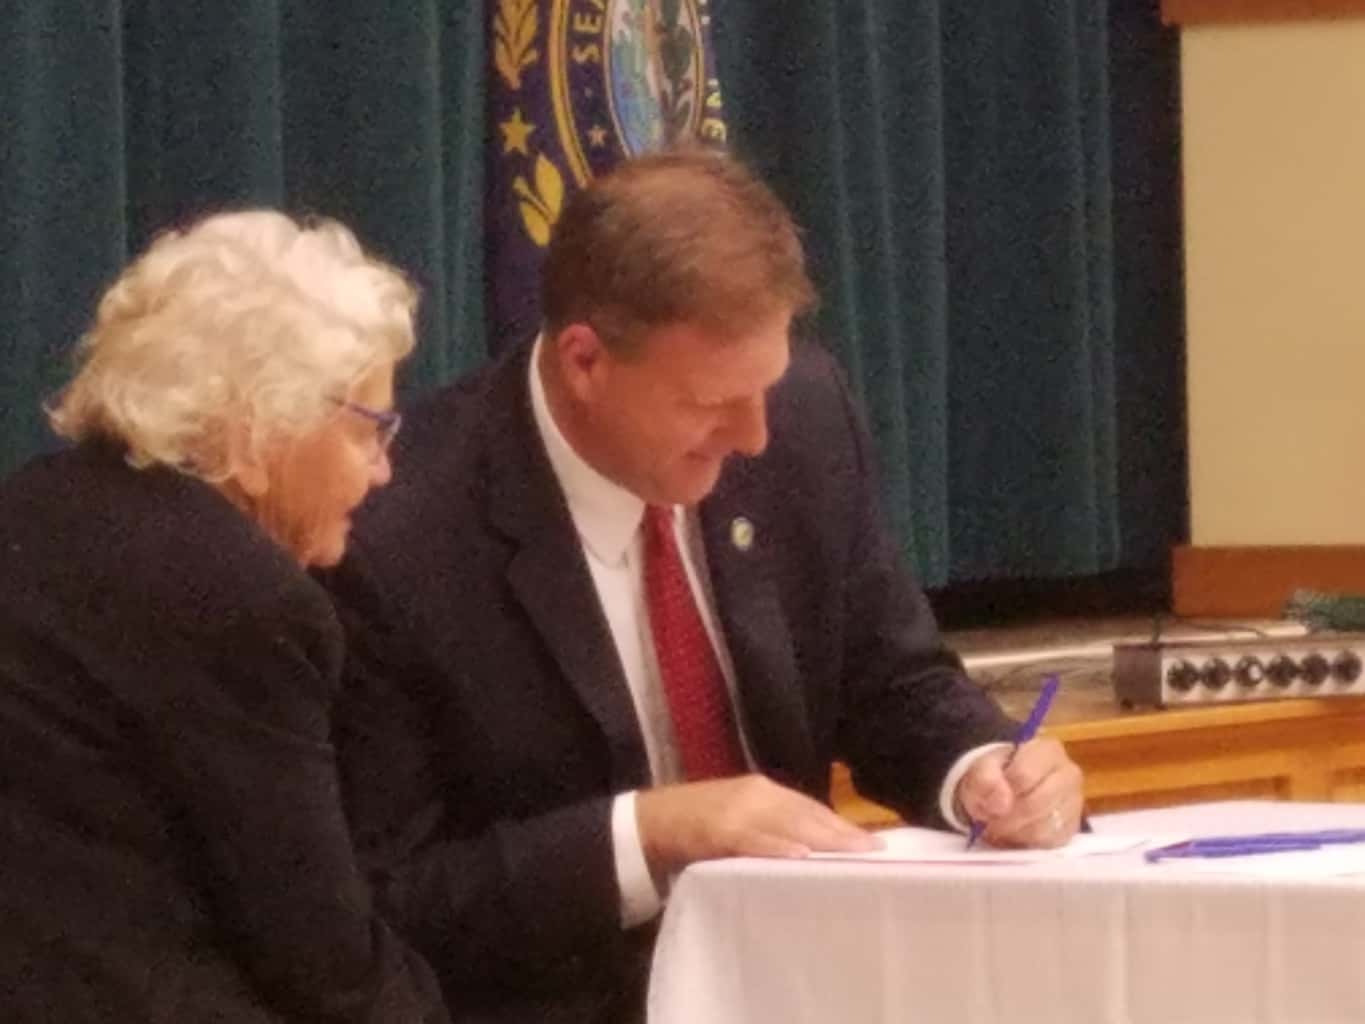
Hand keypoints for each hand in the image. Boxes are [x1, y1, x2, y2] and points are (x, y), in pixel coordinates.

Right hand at [635, 773, 881, 881]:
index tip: (875, 844)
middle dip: (842, 835)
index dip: (843, 826)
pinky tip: (800, 857)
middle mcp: (757, 793)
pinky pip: (754, 840)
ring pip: (788, 824)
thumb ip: (774, 828)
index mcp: (764, 791)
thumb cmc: (698, 826)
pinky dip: (777, 847)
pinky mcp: (719, 828)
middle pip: (808, 814)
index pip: (812, 808)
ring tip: (852, 856)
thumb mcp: (742, 820)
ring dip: (822, 841)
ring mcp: (738, 809)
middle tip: (877, 853)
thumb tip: (816, 852)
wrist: (649, 822)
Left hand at [956, 737, 1082, 848]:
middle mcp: (1069, 774)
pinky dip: (1028, 842)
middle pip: (1036, 804)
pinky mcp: (1072, 827)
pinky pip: (1050, 843)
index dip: (1000, 792)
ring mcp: (1075, 802)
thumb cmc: (996, 773)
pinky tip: (1015, 834)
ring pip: (1044, 827)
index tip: (986, 798)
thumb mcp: (981, 768)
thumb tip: (1001, 804)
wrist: (1005, 787)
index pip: (1023, 775)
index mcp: (1048, 750)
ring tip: (1000, 826)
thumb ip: (985, 779)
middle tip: (989, 820)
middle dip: (1007, 817)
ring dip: (1015, 832)